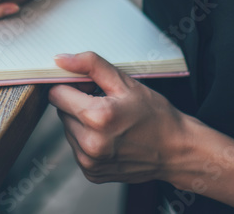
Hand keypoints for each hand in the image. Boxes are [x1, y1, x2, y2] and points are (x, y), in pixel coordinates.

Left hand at [49, 52, 190, 184]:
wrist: (176, 151)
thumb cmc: (155, 115)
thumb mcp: (126, 83)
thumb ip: (91, 66)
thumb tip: (60, 60)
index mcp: (97, 117)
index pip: (56, 94)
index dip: (70, 85)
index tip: (86, 86)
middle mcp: (90, 143)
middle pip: (61, 112)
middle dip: (77, 104)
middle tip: (104, 103)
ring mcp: (90, 162)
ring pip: (68, 131)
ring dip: (81, 123)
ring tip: (110, 122)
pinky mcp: (92, 173)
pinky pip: (77, 149)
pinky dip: (88, 140)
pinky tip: (110, 138)